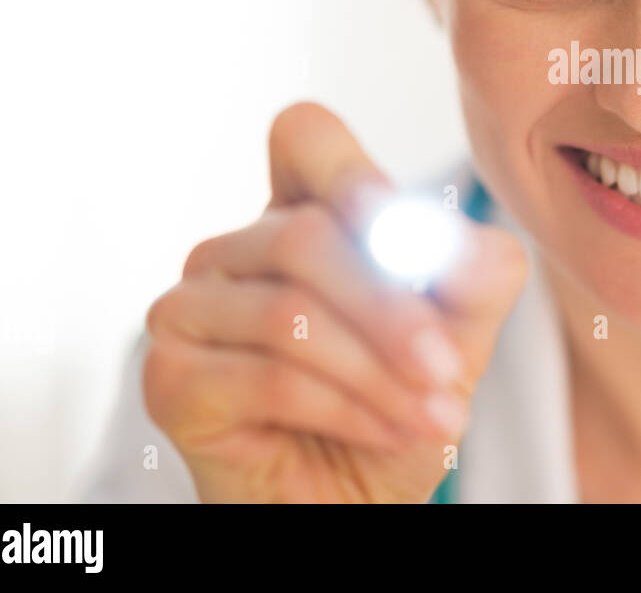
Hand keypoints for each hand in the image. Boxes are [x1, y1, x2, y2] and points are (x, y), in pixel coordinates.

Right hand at [143, 102, 526, 501]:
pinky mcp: (169, 377)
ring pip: (290, 314)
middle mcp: (234, 249)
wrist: (358, 504)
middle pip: (306, 237)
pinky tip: (389, 432)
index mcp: (302, 213)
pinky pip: (268, 376)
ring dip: (379, 373)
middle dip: (393, 309)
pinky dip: (347, 408)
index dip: (353, 174)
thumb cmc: (400, 404)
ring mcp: (189, 308)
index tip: (411, 237)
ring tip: (436, 416)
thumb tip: (458, 248)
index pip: (305, 137)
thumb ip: (472, 275)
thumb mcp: (460, 333)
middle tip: (450, 369)